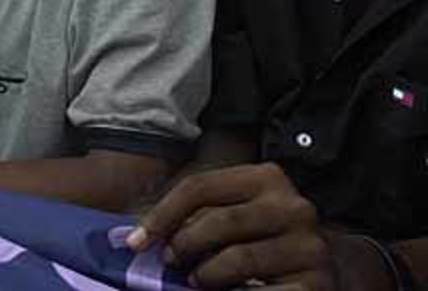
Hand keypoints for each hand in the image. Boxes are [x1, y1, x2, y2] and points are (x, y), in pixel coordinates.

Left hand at [128, 164, 339, 289]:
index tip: (135, 243)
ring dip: (206, 275)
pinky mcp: (317, 284)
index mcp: (267, 178)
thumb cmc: (261, 239)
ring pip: (238, 260)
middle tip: (169, 262)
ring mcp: (310, 246)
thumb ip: (192, 217)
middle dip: (183, 245)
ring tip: (198, 281)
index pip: (200, 188)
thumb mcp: (232, 215)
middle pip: (218, 221)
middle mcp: (294, 207)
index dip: (161, 215)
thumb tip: (131, 236)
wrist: (326, 269)